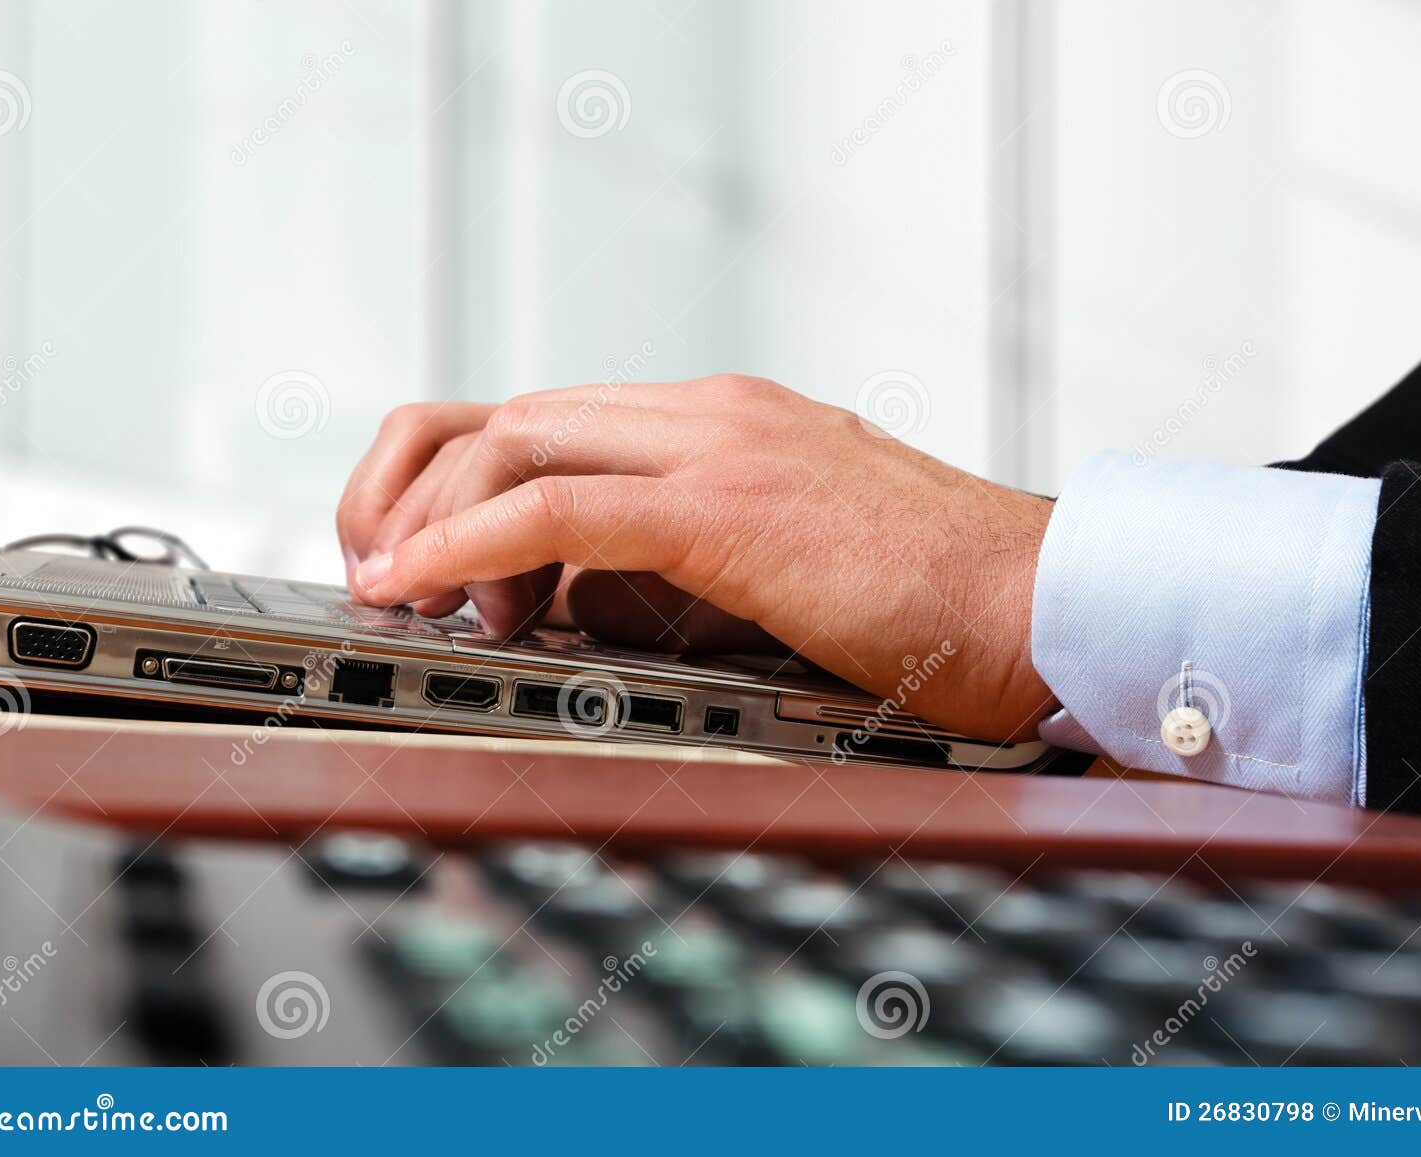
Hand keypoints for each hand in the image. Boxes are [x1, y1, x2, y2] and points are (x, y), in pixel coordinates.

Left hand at [344, 376, 1055, 742]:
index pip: (546, 416)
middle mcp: (708, 414)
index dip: (454, 476)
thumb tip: (573, 601)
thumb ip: (679, 563)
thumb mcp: (778, 563)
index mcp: (718, 423)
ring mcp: (720, 446)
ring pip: (520, 439)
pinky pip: (562, 506)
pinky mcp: (731, 504)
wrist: (1035, 600)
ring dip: (432, 515)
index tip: (416, 552)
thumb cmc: (926, 598)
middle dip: (413, 486)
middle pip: (508, 410)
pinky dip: (472, 542)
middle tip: (385, 571)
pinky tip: (431, 582)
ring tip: (404, 591)